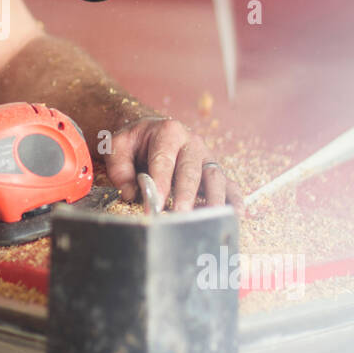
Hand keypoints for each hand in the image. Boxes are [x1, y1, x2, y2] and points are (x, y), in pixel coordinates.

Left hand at [104, 117, 241, 211]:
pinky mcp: (214, 171)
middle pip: (192, 170)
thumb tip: (131, 193)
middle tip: (180, 216)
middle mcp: (191, 143)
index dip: (159, 184)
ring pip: (215, 177)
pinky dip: (234, 199)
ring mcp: (206, 157)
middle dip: (186, 195)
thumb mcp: (118, 146)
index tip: (155, 206)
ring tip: (209, 220)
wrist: (149, 132)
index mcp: (167, 132)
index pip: (164, 160)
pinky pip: (229, 184)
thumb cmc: (134, 142)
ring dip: (213, 199)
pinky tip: (236, 214)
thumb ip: (120, 168)